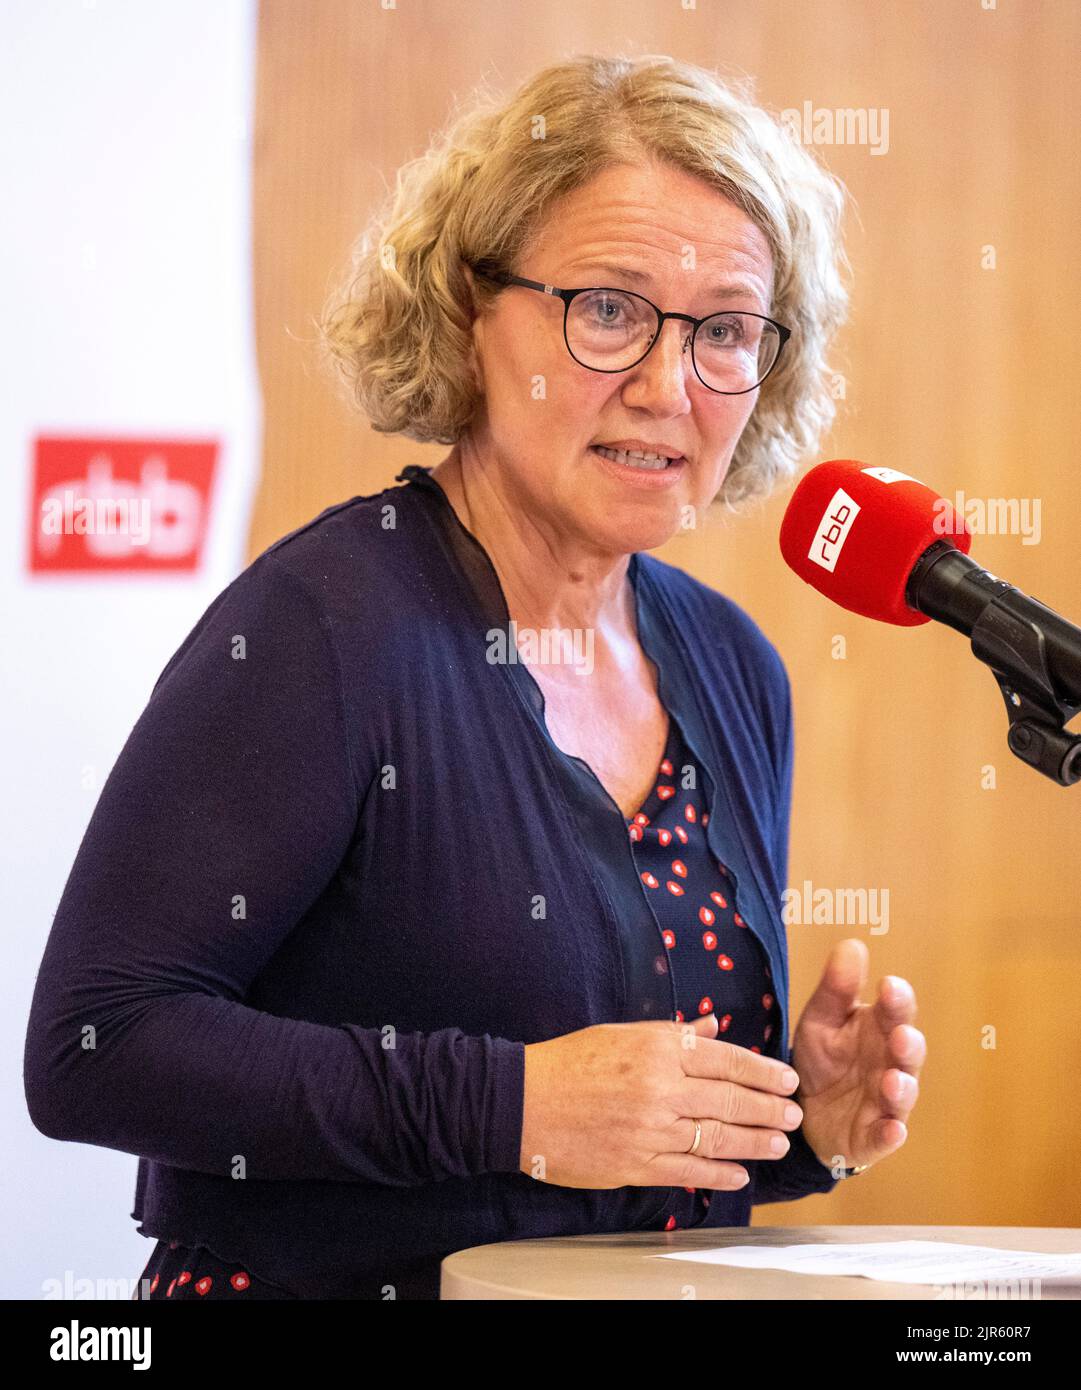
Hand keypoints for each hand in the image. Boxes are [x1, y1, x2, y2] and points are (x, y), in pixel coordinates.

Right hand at [519, 1012, 804, 1189]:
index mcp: (658, 1051)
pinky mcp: (635, 1165)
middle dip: (768, 1108)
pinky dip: (718, 1175)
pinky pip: (688, 1172)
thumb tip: (714, 1027)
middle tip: (794, 1113)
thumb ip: (674, 1034)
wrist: (523, 1102)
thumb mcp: (623, 1033)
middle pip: (729, 1100)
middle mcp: (660, 1089)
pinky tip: (739, 1175)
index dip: (762, 1071)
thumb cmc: (572, 1061)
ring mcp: (650, 1131)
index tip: (788, 1078)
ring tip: (779, 1144)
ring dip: (754, 1143)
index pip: (725, 1060)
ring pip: (716, 1139)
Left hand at [791, 938, 924, 1174]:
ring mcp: (885, 1103)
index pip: (895, 1011)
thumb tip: (852, 945)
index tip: (888, 985)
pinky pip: (886, 1137)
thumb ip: (835, 988)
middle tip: (901, 1036)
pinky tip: (892, 1130)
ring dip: (902, 1088)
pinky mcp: (873, 1136)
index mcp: (879, 1031)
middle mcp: (890, 1065)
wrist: (803, 1113)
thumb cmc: (822, 1058)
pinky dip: (890, 1135)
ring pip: (902, 1095)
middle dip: (908, 1044)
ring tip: (893, 1081)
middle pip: (907, 1052)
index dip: (897, 1000)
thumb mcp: (820, 1020)